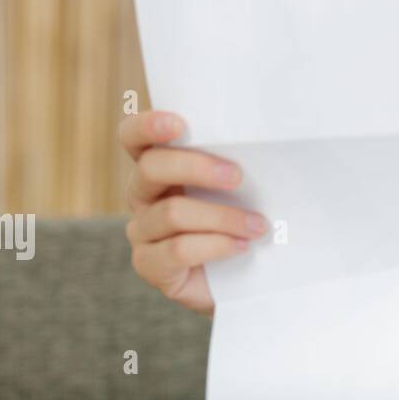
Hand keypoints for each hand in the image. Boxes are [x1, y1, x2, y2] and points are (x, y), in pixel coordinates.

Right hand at [121, 111, 266, 314]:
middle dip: (196, 167)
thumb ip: (237, 161)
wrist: (249, 275)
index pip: (133, 138)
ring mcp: (143, 231)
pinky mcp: (150, 265)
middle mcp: (143, 195)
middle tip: (238, 177)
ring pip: (172, 213)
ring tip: (258, 225)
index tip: (178, 124)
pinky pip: (177, 250)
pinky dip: (216, 245)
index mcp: (160, 166)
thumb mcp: (244, 185)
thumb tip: (265, 141)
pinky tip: (242, 246)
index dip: (147, 126)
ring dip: (222, 217)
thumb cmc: (246, 216)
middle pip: (151, 168)